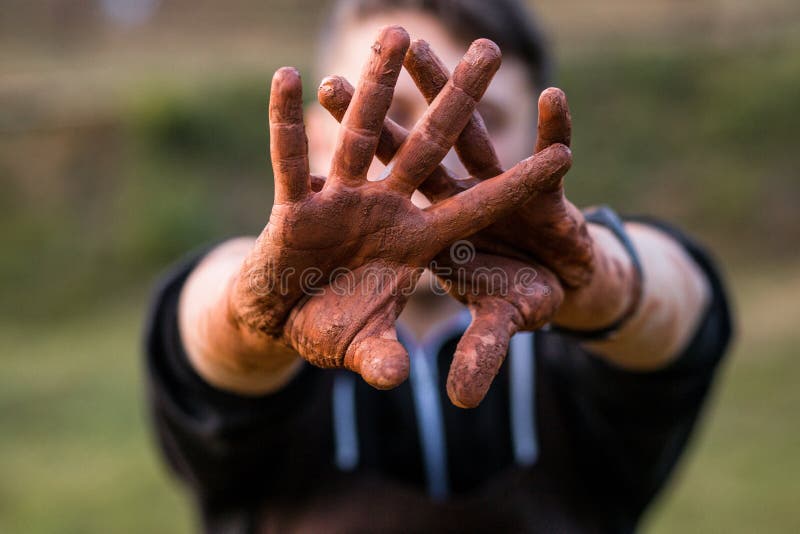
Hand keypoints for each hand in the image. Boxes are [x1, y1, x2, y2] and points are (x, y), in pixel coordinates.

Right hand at [228, 27, 572, 390]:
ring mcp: (341, 203)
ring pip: (364, 136)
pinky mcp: (296, 207)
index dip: (517, 184)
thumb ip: (386, 356)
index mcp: (415, 244)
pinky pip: (290, 160)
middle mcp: (386, 212)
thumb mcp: (363, 347)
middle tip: (488, 51)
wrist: (283, 321)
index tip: (564, 153)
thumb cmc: (329, 329)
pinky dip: (285, 123)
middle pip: (430, 148)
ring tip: (396, 33)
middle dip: (457, 100)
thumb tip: (412, 383)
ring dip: (378, 88)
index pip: (476, 207)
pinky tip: (286, 79)